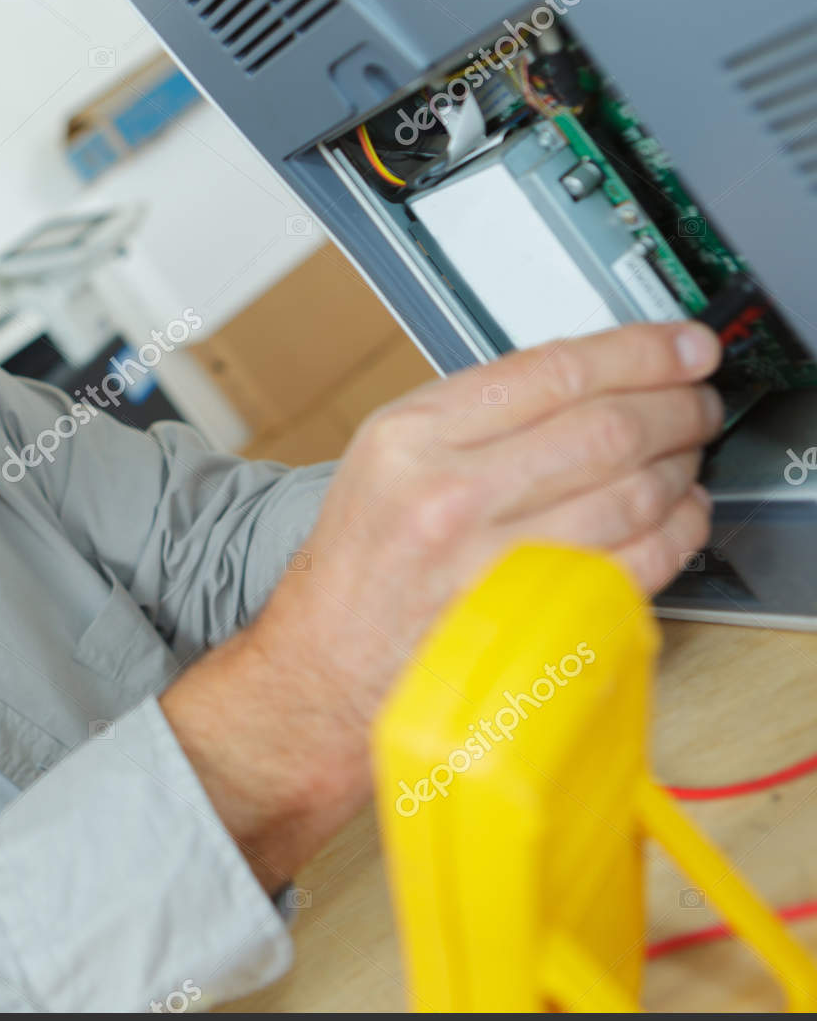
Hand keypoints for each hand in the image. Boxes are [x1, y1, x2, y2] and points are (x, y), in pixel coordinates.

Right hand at [161, 321, 724, 890]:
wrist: (323, 674)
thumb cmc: (358, 573)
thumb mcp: (383, 464)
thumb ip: (474, 417)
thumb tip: (590, 380)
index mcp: (409, 438)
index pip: (554, 371)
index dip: (640, 351)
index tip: (683, 347)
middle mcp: (447, 495)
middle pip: (607, 427)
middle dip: (677, 407)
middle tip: (698, 403)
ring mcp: (492, 565)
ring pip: (634, 491)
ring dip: (681, 467)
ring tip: (685, 457)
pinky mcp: (532, 624)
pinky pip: (640, 563)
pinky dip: (680, 532)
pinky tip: (679, 515)